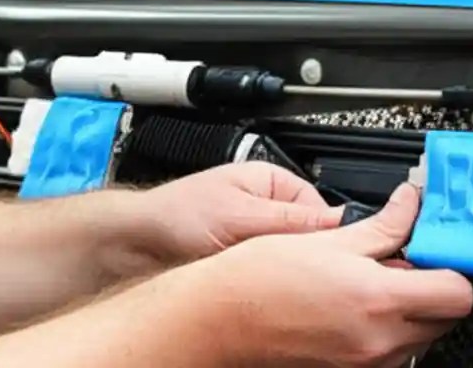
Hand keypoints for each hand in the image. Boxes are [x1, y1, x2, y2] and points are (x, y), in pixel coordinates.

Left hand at [141, 162, 342, 264]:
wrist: (133, 244)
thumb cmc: (176, 214)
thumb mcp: (241, 215)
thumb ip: (291, 221)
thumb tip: (340, 222)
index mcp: (274, 181)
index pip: (323, 210)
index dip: (328, 236)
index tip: (333, 258)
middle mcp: (269, 208)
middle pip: (309, 238)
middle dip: (303, 256)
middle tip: (295, 272)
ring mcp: (257, 237)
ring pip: (291, 260)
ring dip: (282, 271)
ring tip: (268, 279)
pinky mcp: (245, 263)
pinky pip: (271, 275)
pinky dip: (269, 284)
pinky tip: (260, 291)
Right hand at [168, 183, 472, 366]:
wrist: (219, 320)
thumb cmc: (260, 281)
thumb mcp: (329, 239)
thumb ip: (382, 225)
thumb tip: (409, 206)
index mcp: (378, 301)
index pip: (458, 293)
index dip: (452, 266)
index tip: (439, 249)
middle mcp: (379, 342)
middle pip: (445, 317)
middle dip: (433, 287)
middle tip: (405, 261)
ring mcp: (366, 365)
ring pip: (420, 338)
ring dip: (411, 310)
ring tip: (373, 283)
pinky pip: (392, 353)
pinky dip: (387, 330)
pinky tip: (357, 306)